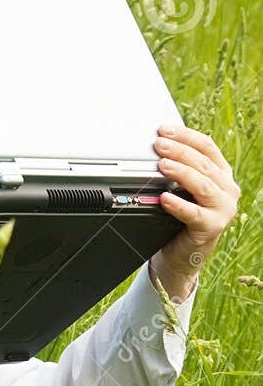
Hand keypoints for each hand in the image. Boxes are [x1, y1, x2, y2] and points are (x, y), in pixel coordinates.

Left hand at [150, 122, 240, 301]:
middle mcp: (226, 190)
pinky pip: (194, 214)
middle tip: (160, 144)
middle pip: (204, 164)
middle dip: (181, 151)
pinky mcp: (212, 227)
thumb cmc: (178, 220)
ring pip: (203, 185)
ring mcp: (223, 209)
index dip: (186, 136)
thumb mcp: (182, 190)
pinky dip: (178, 205)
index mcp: (221, 174)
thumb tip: (158, 146)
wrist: (180, 256)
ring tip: (162, 165)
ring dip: (181, 173)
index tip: (165, 129)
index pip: (207, 147)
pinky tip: (164, 199)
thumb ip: (178, 170)